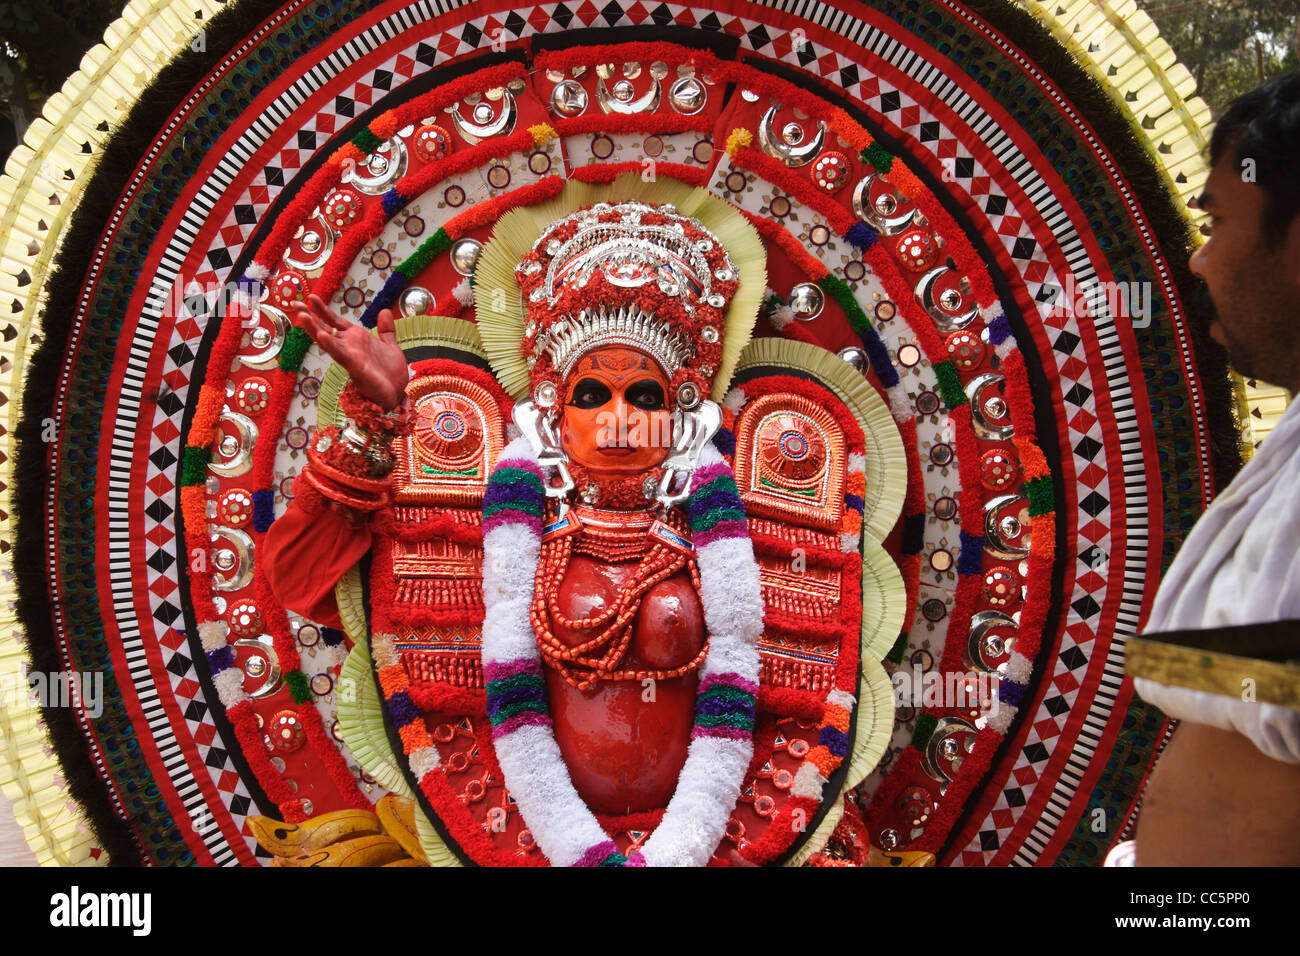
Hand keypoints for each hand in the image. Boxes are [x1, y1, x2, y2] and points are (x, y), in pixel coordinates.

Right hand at [289, 294, 408, 409]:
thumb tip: (384, 311)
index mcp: (356, 339)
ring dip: (314, 329)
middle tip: (295, 304)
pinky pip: (340, 355)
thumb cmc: (390, 373)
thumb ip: (386, 330)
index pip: (335, 321)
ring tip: (302, 316)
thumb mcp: (390, 346)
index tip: (311, 298)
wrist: (397, 392)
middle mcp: (349, 347)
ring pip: (328, 341)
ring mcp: (350, 356)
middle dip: (310, 317)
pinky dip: (331, 345)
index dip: (323, 310)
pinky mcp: (355, 367)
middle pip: (325, 329)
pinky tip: (321, 336)